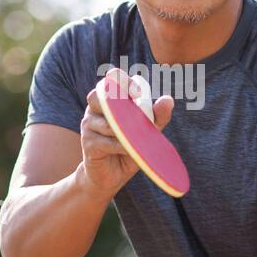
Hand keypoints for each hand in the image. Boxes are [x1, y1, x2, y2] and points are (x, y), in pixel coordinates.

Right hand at [79, 68, 173, 198]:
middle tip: (138, 105)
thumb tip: (168, 99)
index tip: (140, 92)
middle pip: (98, 94)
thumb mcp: (146, 132)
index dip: (125, 81)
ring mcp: (88, 125)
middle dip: (117, 99)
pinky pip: (106, 141)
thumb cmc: (128, 148)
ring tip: (137, 139)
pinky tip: (128, 150)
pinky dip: (121, 146)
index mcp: (109, 100)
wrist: (110, 176)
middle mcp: (95, 109)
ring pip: (107, 121)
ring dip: (126, 130)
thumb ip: (156, 116)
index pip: (113, 80)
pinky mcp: (88, 143)